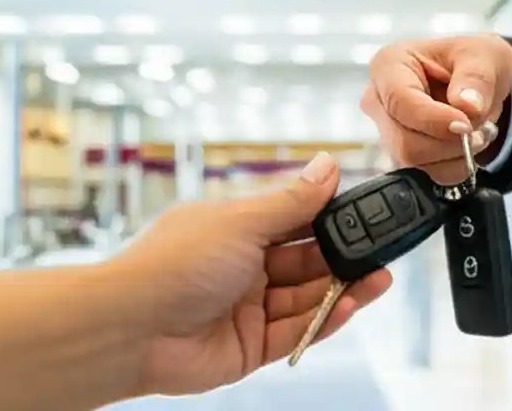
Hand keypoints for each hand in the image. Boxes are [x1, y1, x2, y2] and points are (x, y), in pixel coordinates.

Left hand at [104, 153, 391, 397]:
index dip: (329, 220)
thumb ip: (293, 202)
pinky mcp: (249, 348)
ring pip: (307, 299)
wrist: (129, 329)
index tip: (365, 215)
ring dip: (343, 290)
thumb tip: (326, 165)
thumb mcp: (242, 222)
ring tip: (378, 279)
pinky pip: (295, 333)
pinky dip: (324, 321)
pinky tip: (349, 306)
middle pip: (306, 264)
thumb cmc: (172, 265)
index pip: (295, 222)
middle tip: (382, 252)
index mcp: (235, 231)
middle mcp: (242, 268)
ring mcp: (246, 310)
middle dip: (344, 258)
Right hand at [361, 34, 511, 184]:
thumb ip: (477, 78)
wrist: (476, 82)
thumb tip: (468, 106)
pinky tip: (465, 146)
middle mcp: (379, 100)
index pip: (400, 102)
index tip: (467, 125)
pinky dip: (454, 167)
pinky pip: (426, 174)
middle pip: (404, 141)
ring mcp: (387, 130)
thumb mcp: (484, 55)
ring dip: (455, 156)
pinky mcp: (400, 153)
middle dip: (449, 143)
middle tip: (481, 131)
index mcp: (389, 65)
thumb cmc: (473, 60)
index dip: (434, 120)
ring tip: (478, 134)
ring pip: (415, 162)